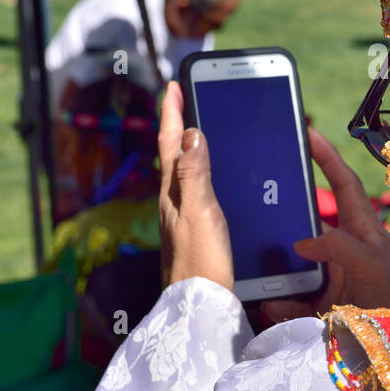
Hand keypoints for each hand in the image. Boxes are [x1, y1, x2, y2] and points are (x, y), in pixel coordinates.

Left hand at [158, 81, 233, 290]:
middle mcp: (174, 201)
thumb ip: (194, 173)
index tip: (173, 85)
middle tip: (184, 99)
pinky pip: (200, 191)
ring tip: (201, 129)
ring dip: (192, 147)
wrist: (199, 306)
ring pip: (186, 171)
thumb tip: (190, 132)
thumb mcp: (198, 211)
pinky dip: (206, 174)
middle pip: (174, 153)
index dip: (172, 113)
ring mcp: (184, 217)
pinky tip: (220, 180)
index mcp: (173, 192)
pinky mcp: (197, 232)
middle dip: (179, 124)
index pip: (169, 143)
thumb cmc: (199, 262)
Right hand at [262, 127, 389, 324]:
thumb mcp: (372, 266)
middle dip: (285, 214)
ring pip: (291, 262)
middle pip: (307, 222)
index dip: (327, 158)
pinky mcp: (314, 305)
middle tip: (260, 198)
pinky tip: (266, 306)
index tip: (308, 134)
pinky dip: (276, 304)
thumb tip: (302, 244)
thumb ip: (341, 248)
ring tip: (251, 258)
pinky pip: (287, 300)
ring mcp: (326, 277)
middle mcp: (341, 249)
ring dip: (273, 266)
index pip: (344, 185)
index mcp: (361, 230)